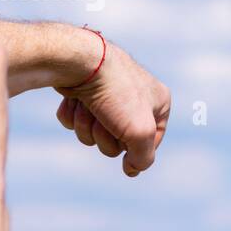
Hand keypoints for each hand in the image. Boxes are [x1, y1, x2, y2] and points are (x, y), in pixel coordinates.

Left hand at [55, 37, 169, 177]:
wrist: (78, 62)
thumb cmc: (116, 93)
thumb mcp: (141, 132)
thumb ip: (143, 158)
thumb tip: (132, 169)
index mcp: (158, 101)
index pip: (152, 142)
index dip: (135, 147)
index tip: (126, 139)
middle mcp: (135, 97)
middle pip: (119, 142)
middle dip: (105, 135)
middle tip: (104, 117)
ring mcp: (106, 95)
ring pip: (94, 133)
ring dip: (86, 126)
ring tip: (87, 106)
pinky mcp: (81, 92)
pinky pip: (75, 121)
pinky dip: (71, 115)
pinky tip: (74, 100)